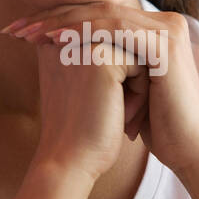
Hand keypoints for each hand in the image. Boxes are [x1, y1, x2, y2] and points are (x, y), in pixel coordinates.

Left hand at [5, 2, 198, 184]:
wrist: (189, 150)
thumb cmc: (155, 126)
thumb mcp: (123, 88)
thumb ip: (103, 62)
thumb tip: (60, 51)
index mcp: (153, 28)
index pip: (98, 14)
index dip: (58, 20)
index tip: (20, 32)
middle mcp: (164, 22)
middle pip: (98, 9)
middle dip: (52, 17)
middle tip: (14, 28)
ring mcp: (167, 29)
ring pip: (103, 15)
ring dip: (61, 22)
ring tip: (27, 33)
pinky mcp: (164, 44)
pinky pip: (114, 29)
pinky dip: (81, 31)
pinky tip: (53, 39)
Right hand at [28, 29, 145, 184]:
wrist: (68, 162)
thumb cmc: (80, 131)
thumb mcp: (82, 84)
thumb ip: (97, 57)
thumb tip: (133, 44)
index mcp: (55, 39)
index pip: (110, 45)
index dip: (115, 79)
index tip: (99, 108)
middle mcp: (64, 35)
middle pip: (123, 46)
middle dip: (127, 82)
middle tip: (113, 114)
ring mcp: (82, 44)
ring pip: (135, 54)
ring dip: (136, 87)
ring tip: (116, 115)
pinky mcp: (101, 58)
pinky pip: (142, 65)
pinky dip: (140, 94)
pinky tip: (121, 117)